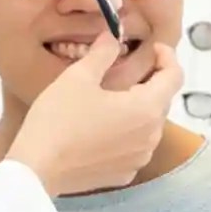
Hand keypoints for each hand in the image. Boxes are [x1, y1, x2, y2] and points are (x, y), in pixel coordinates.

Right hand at [5, 32, 182, 195]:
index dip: (168, 57)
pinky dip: (125, 134)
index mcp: (146, 108)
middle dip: (149, 83)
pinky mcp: (123, 174)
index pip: (174, 76)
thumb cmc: (58, 119)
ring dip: (137, 109)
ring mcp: (139, 158)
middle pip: (162, 101)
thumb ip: (103, 53)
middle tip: (125, 70)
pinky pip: (134, 147)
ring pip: (148, 125)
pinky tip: (101, 129)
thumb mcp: (78, 77)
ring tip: (110, 100)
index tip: (154, 48)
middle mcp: (151, 136)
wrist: (36, 167)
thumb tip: (113, 37)